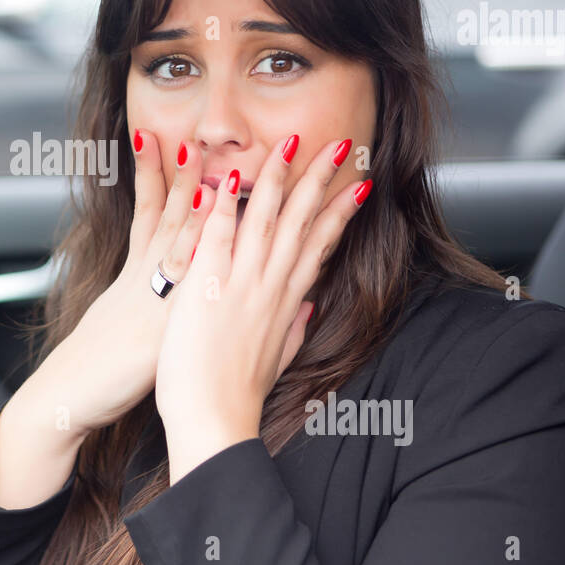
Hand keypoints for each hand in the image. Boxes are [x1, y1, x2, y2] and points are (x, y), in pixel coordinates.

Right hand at [30, 128, 212, 436]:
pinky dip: (199, 265)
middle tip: (191, 134)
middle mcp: (141, 282)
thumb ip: (147, 304)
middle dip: (178, 176)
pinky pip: (183, 293)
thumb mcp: (121, 327)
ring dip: (192, 203)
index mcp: (134, 280)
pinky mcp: (157, 332)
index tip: (164, 139)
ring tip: (202, 166)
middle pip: (164, 218)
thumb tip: (164, 291)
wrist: (63, 400)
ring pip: (174, 243)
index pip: (149, 216)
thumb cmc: (96, 372)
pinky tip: (213, 243)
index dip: (155, 176)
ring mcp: (150, 303)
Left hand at [151, 135, 371, 481]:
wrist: (212, 420)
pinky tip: (229, 177)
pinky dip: (222, 207)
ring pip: (263, 220)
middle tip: (339, 144)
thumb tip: (307, 308)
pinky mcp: (206, 288)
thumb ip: (294, 329)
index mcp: (286, 304)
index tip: (358, 184)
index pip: (319, 246)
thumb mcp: (277, 360)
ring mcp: (240, 285)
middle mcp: (269, 288)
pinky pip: (216, 237)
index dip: (339, 212)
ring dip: (276, 178)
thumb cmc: (237, 394)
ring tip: (289, 144)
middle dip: (320, 179)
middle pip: (300, 222)